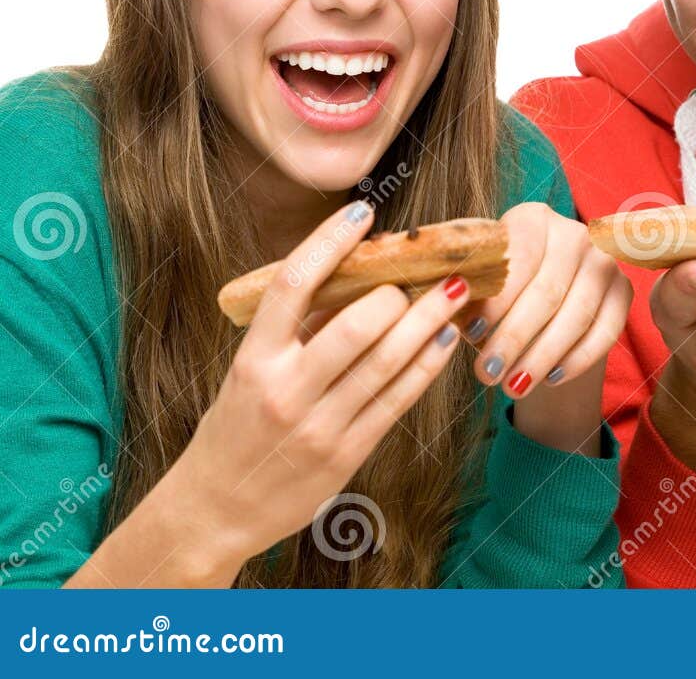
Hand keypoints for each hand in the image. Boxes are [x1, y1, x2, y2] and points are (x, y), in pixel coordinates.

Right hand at [171, 200, 470, 570]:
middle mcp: (284, 390)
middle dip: (399, 293)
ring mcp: (318, 425)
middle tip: (427, 269)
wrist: (213, 510)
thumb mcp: (249, 373)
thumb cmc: (236, 428)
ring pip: (386, 362)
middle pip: (355, 326)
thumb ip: (295, 333)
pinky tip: (445, 339)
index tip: (362, 212)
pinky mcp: (347, 453)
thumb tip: (355, 279)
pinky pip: (397, 400)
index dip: (329, 243)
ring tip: (455, 293)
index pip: (292, 287)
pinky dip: (426, 364)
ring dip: (428, 321)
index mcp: (253, 360)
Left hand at [461, 202, 631, 447]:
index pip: (517, 258)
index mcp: (533, 218)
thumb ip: (465, 291)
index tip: (470, 337)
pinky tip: (550, 379)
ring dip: (542, 356)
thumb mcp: (478, 282)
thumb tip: (444, 311)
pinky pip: (606, 331)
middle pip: (547, 291)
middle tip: (487, 374)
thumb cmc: (498, 290)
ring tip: (513, 386)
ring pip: (577, 315)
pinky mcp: (624, 291)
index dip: (495, 299)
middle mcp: (574, 232)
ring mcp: (605, 261)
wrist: (543, 297)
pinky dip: (577, 359)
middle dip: (514, 338)